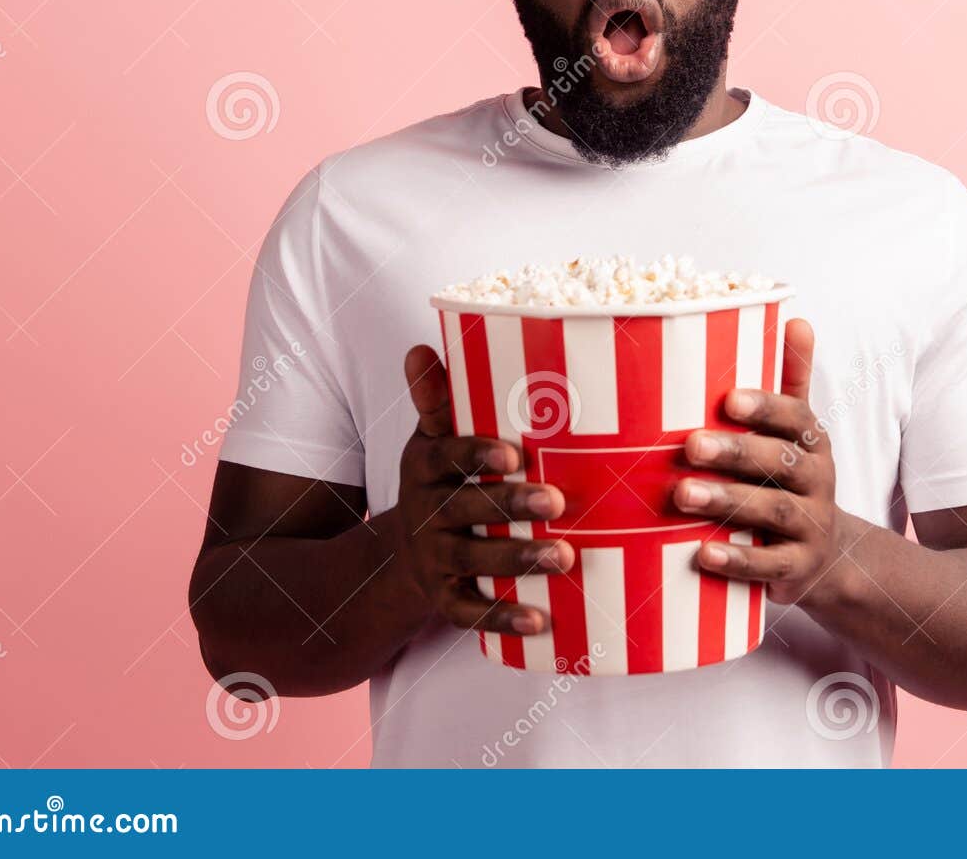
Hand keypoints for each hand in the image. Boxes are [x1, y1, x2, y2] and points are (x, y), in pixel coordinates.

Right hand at [393, 345, 574, 635]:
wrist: (401, 552)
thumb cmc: (440, 479)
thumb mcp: (431, 438)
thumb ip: (435, 399)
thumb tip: (419, 346)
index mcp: (426, 466)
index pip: (446, 456)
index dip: (476, 456)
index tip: (513, 454)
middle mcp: (426, 513)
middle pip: (465, 509)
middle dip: (509, 505)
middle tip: (556, 500)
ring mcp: (434, 558)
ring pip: (472, 560)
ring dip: (517, 559)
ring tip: (564, 557)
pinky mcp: (443, 598)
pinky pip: (469, 611)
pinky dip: (502, 617)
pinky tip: (540, 620)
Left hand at [672, 319, 844, 605]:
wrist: (826, 556)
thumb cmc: (791, 479)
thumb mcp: (797, 431)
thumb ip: (792, 380)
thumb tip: (797, 317)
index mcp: (812, 441)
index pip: (795, 416)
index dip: (765, 407)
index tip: (727, 399)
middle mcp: (818, 480)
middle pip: (780, 462)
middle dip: (736, 453)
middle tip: (689, 445)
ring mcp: (811, 526)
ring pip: (774, 511)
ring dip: (729, 502)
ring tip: (682, 494)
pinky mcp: (798, 569)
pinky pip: (771, 566)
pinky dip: (738, 561)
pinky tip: (703, 554)